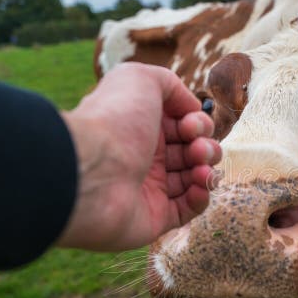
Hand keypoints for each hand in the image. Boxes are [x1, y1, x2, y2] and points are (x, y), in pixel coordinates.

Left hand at [58, 62, 221, 250]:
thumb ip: (170, 84)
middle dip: (205, 146)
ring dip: (207, 169)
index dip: (197, 123)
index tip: (191, 125)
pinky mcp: (156, 218)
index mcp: (141, 126)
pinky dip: (201, 196)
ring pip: (194, 179)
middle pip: (192, 151)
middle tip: (197, 147)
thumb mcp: (140, 79)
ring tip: (201, 167)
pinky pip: (189, 209)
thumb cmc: (114, 121)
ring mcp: (150, 188)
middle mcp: (146, 156)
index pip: (183, 126)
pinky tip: (199, 185)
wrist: (90, 171)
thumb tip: (191, 107)